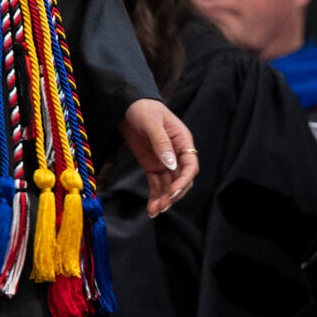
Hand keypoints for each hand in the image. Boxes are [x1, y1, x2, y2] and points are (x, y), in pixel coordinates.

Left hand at [121, 98, 197, 217]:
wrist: (126, 105)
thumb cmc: (143, 108)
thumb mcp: (151, 123)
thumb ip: (161, 143)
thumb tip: (171, 164)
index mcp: (183, 141)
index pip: (190, 165)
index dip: (184, 180)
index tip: (174, 192)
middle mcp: (177, 154)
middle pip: (181, 179)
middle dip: (174, 194)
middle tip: (163, 206)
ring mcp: (165, 161)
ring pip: (169, 185)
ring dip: (164, 199)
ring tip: (155, 212)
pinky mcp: (152, 166)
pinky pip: (157, 184)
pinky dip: (155, 196)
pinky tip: (151, 208)